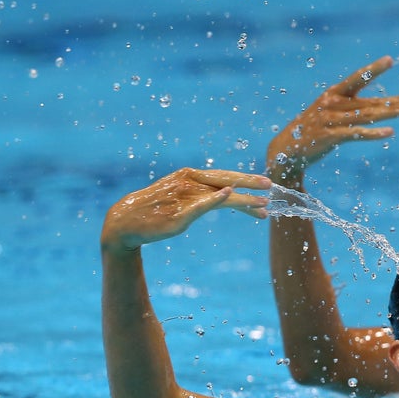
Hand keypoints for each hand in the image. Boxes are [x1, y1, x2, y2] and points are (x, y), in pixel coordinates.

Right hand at [102, 169, 270, 252]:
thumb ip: (203, 195)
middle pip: (225, 180)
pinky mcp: (179, 213)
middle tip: (271, 186)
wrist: (126, 221)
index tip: (267, 184)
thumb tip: (228, 194)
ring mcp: (184, 197)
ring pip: (220, 195)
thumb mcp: (182, 198)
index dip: (246, 179)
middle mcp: (189, 182)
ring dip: (243, 199)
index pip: (224, 176)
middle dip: (250, 182)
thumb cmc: (156, 209)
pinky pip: (200, 204)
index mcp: (190, 176)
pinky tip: (229, 194)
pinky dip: (214, 198)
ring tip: (263, 204)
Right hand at [266, 56, 398, 182]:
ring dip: (391, 112)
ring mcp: (331, 120)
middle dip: (398, 98)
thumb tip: (383, 106)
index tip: (391, 59)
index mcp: (334, 94)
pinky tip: (390, 132)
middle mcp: (333, 103)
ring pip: (368, 115)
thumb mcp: (332, 113)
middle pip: (372, 100)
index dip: (374, 69)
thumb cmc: (314, 130)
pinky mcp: (329, 137)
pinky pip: (356, 134)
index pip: (357, 78)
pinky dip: (373, 133)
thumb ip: (355, 108)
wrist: (286, 150)